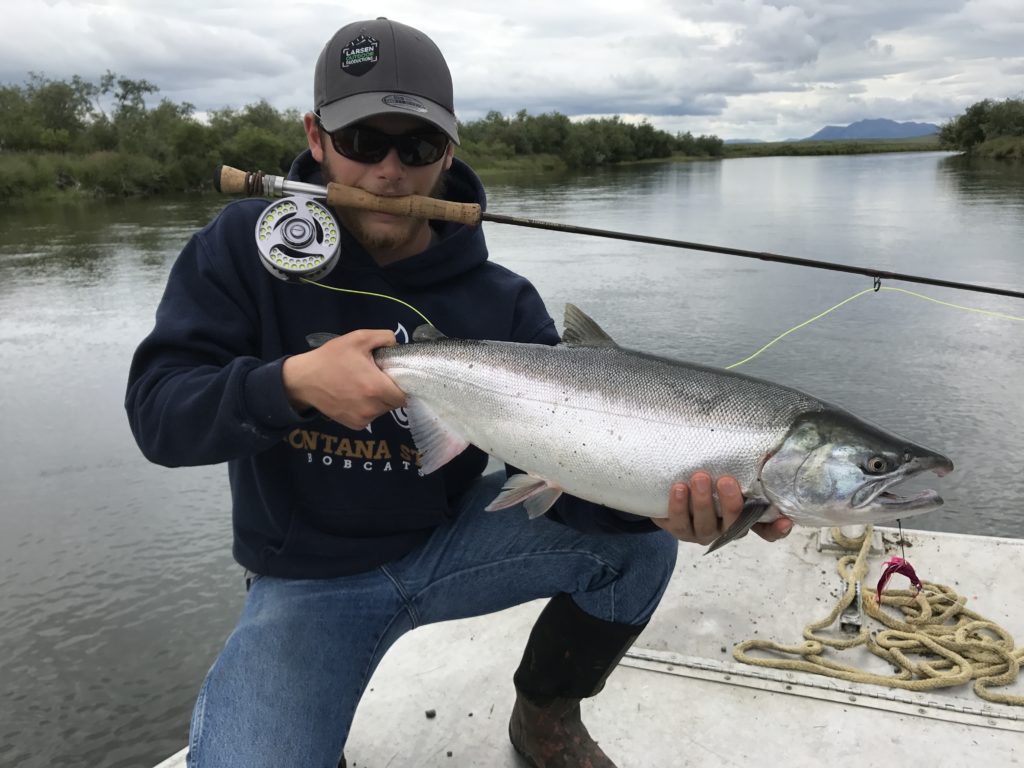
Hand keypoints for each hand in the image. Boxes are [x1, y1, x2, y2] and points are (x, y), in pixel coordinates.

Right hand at [282, 329, 406, 429]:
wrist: (303, 380)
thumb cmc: (331, 358)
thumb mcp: (358, 338)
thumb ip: (385, 337)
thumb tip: (398, 344)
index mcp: (376, 388)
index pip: (405, 395)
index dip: (403, 385)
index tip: (395, 376)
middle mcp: (372, 408)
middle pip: (395, 403)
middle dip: (390, 391)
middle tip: (376, 377)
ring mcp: (363, 419)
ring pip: (383, 410)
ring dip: (379, 400)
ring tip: (363, 385)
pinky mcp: (355, 425)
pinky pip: (371, 417)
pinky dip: (368, 408)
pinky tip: (356, 396)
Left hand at [652, 472, 792, 545]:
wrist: (673, 486)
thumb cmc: (710, 478)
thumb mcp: (730, 474)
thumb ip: (746, 469)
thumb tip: (768, 449)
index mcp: (744, 517)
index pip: (767, 530)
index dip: (777, 529)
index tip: (785, 520)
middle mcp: (726, 529)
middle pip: (734, 524)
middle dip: (731, 504)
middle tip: (726, 481)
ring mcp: (702, 532)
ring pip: (705, 525)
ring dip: (703, 502)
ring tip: (699, 478)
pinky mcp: (679, 530)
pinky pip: (679, 523)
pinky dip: (678, 506)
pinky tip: (678, 488)